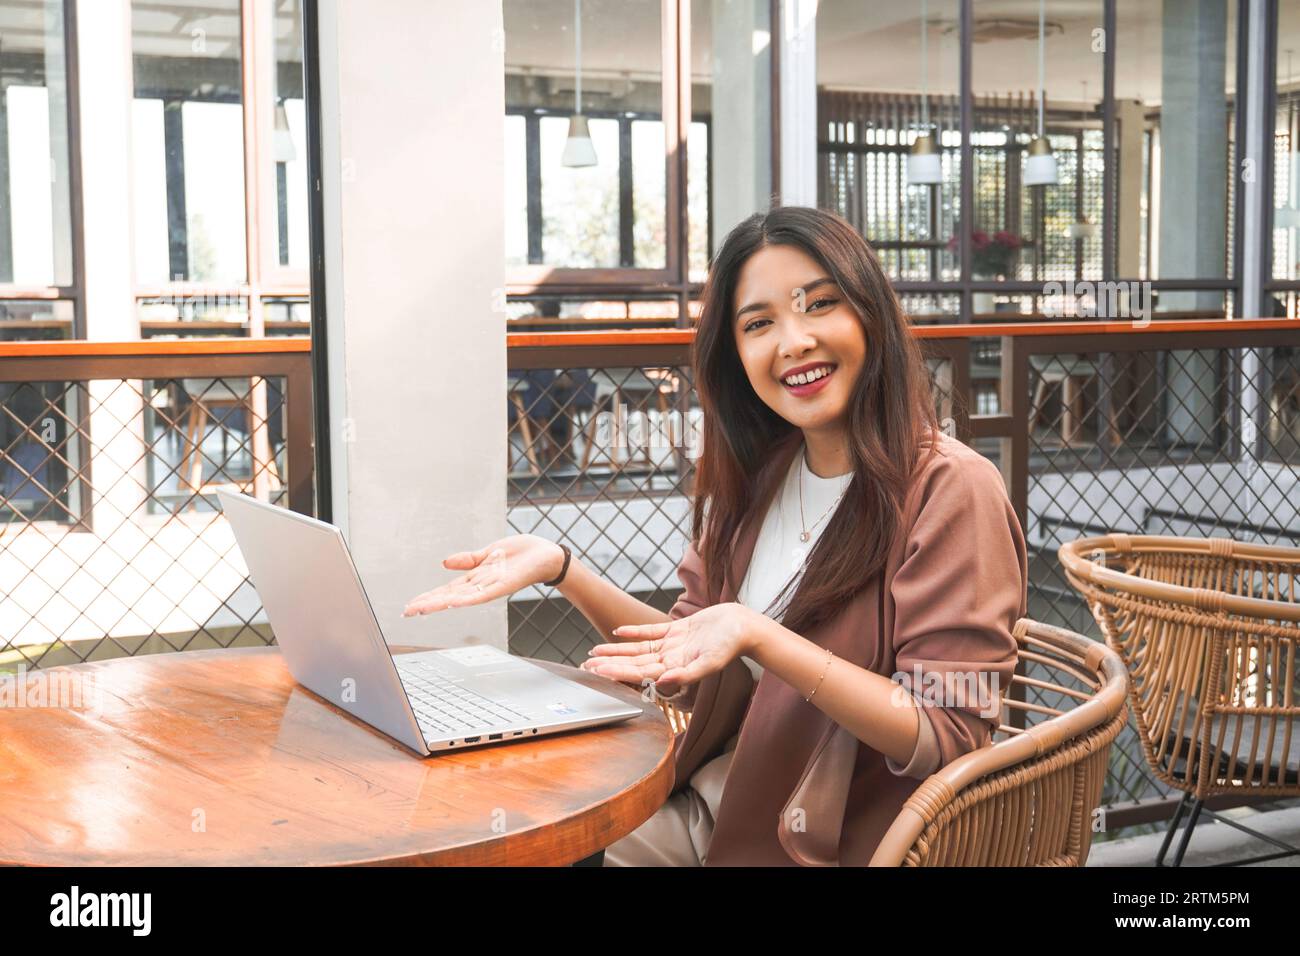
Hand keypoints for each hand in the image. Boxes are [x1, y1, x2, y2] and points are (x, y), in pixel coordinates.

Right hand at [402, 534, 564, 616]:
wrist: (546, 554)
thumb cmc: (520, 554)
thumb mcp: (488, 553)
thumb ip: (467, 559)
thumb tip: (444, 563)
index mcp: (475, 578)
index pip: (446, 590)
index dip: (428, 597)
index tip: (409, 605)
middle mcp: (480, 586)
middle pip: (448, 597)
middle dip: (427, 604)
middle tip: (406, 612)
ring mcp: (491, 587)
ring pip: (461, 598)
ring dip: (440, 604)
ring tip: (421, 608)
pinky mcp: (503, 585)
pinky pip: (482, 594)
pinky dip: (467, 599)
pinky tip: (452, 602)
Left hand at [579, 602, 762, 697]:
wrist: (742, 625)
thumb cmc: (730, 645)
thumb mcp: (710, 661)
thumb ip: (687, 674)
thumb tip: (663, 682)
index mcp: (675, 668)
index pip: (640, 672)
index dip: (618, 672)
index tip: (599, 672)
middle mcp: (670, 658)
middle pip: (633, 662)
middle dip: (609, 663)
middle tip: (586, 665)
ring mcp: (672, 644)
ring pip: (637, 649)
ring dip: (616, 650)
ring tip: (595, 651)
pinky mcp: (677, 630)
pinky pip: (650, 632)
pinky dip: (634, 632)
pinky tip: (618, 631)